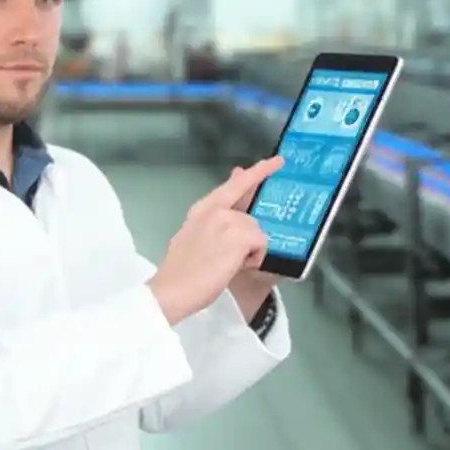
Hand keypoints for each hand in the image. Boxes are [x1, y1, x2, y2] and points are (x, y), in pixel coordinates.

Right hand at [149, 157, 283, 324]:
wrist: (172, 288)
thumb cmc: (182, 269)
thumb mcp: (195, 235)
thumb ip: (215, 219)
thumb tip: (228, 209)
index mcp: (203, 208)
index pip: (235, 185)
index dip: (258, 172)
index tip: (277, 161)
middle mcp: (216, 209)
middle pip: (250, 218)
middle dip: (247, 239)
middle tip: (233, 259)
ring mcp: (228, 220)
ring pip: (256, 232)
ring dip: (249, 250)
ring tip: (226, 265)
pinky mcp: (240, 235)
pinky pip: (261, 243)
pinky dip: (254, 258)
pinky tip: (235, 267)